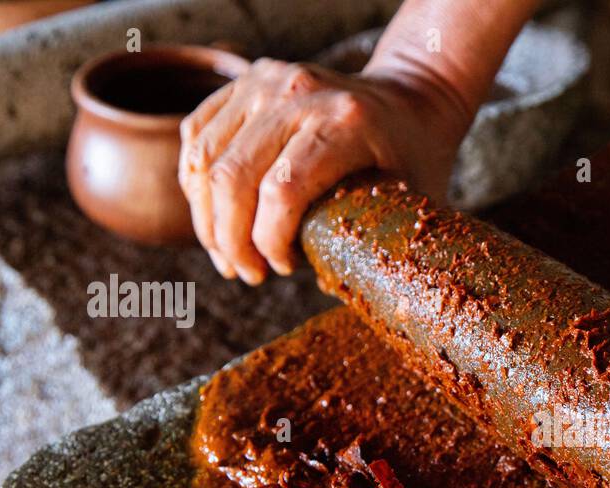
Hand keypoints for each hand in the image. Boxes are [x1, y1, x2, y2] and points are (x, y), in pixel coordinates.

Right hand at [178, 58, 467, 283]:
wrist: (408, 96)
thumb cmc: (413, 158)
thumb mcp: (412, 202)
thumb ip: (374, 245)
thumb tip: (322, 286)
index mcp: (346, 122)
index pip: (282, 190)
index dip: (270, 241)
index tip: (283, 268)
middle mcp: (299, 93)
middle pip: (232, 177)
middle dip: (231, 241)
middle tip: (249, 274)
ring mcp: (265, 80)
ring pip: (204, 158)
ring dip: (208, 219)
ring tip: (230, 257)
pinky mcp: (243, 79)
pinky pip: (196, 135)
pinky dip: (195, 183)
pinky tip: (215, 219)